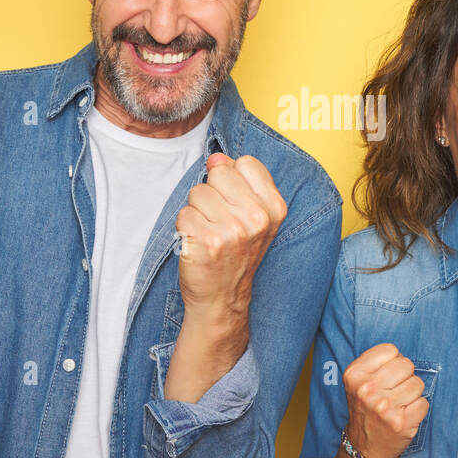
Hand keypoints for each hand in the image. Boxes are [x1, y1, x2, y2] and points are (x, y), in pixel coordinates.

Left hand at [174, 153, 286, 317]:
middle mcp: (257, 218)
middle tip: (218, 221)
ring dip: (196, 212)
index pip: (245, 163)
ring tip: (208, 233)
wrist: (223, 298)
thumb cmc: (235, 254)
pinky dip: (184, 229)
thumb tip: (217, 158)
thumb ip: (238, 181)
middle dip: (212, 193)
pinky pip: (183, 214)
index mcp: (274, 208)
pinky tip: (197, 245)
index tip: (234, 204)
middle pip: (218, 173)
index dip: (232, 180)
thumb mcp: (251, 215)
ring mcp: (232, 231)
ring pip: (197, 193)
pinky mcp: (206, 242)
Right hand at [342, 343, 429, 457]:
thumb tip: (402, 356)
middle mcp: (367, 389)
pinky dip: (418, 409)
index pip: (390, 350)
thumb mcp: (358, 381)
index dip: (392, 362)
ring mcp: (384, 407)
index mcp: (355, 374)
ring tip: (398, 405)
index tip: (385, 376)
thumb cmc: (366, 409)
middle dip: (404, 377)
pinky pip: (424, 402)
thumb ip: (376, 363)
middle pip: (406, 364)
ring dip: (412, 394)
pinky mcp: (401, 423)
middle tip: (393, 392)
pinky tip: (404, 415)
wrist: (364, 447)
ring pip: (418, 383)